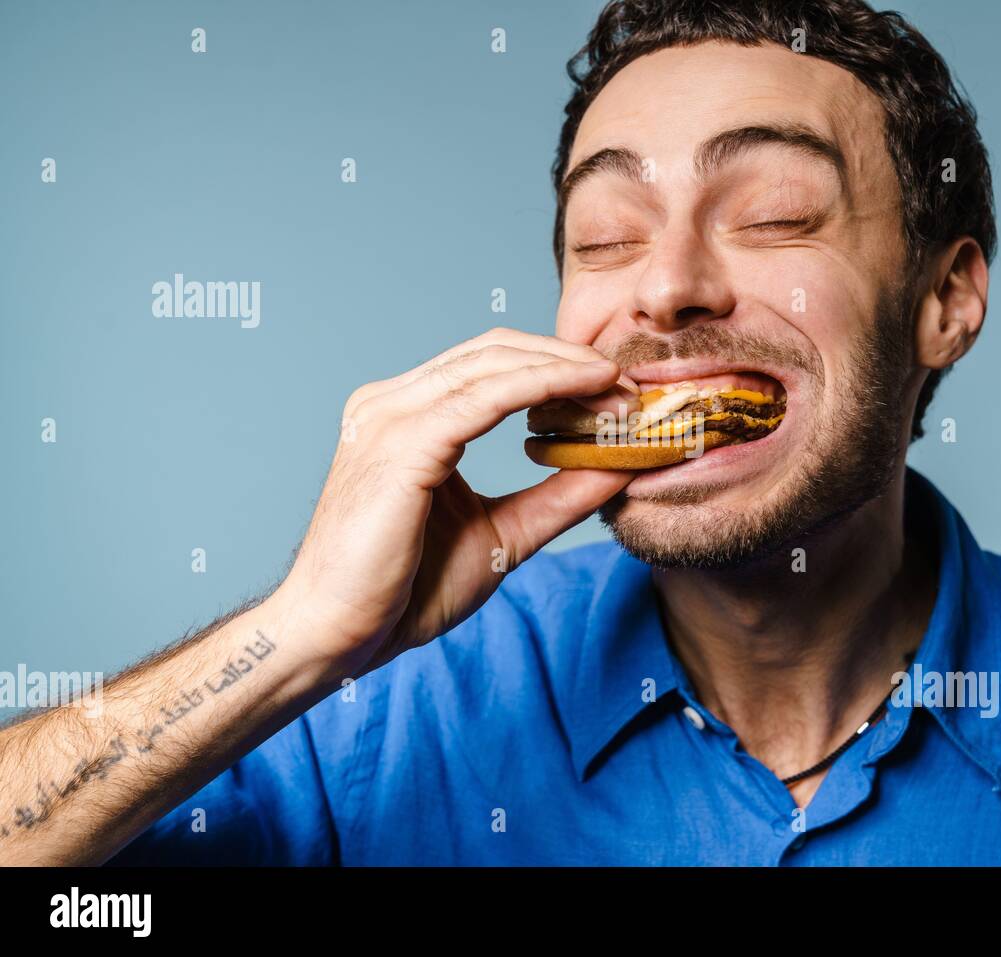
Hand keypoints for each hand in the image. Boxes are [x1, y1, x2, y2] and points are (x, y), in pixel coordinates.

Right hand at [275, 328, 634, 676]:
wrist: (337, 636)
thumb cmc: (403, 591)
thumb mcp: (502, 534)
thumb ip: (556, 498)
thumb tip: (618, 467)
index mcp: (406, 417)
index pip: (491, 366)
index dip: (558, 367)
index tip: (617, 392)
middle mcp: (391, 403)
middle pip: (496, 351)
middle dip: (570, 360)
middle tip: (632, 386)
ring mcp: (389, 416)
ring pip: (494, 364)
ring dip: (567, 371)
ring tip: (621, 391)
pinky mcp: (400, 442)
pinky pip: (484, 398)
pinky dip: (544, 387)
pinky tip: (587, 391)